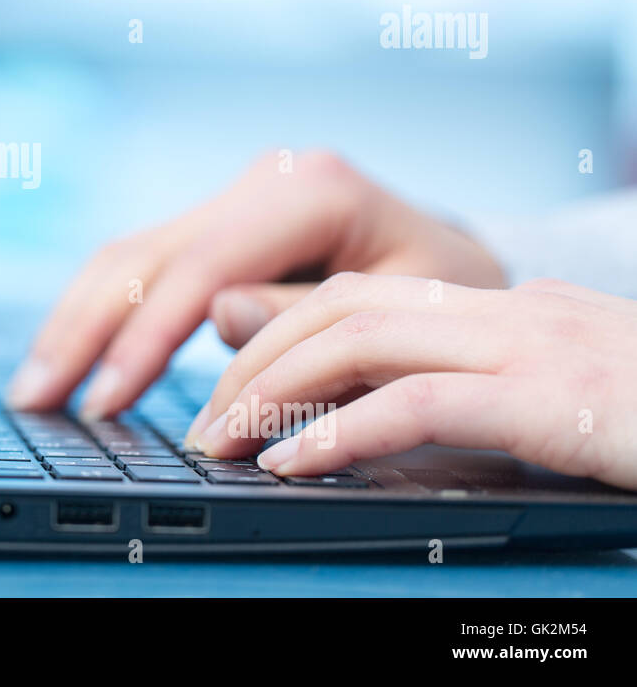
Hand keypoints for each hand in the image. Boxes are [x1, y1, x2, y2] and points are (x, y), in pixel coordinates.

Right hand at [8, 150, 504, 417]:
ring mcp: (237, 197)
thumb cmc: (450, 292)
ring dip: (75, 322)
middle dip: (83, 331)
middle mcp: (265, 180)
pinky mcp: (221, 223)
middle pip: (147, 254)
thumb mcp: (410, 308)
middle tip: (34, 401)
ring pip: (130, 254)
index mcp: (314, 190)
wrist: (459, 258)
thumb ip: (310, 315)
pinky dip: (101, 313)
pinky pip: (146, 265)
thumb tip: (217, 319)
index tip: (105, 403)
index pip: (204, 268)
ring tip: (33, 389)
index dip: (145, 340)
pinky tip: (69, 354)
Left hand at [187, 274, 636, 490]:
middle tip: (203, 423)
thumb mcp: (559, 399)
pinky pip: (418, 404)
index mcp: (509, 308)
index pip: (363, 299)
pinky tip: (291, 463)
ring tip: (222, 441)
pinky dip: (340, 431)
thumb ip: (475, 387)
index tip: (228, 387)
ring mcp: (536, 344)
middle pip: (345, 309)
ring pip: (363, 341)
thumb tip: (380, 407)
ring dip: (275, 391)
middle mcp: (513, 309)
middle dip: (256, 362)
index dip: (281, 335)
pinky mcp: (554, 398)